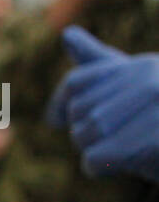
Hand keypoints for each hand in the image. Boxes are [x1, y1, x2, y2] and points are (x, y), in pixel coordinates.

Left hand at [48, 26, 158, 181]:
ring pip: (84, 135)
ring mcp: (155, 111)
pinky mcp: (153, 143)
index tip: (54, 121)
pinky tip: (118, 166)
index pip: (77, 81)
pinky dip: (99, 168)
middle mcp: (150, 82)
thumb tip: (67, 34)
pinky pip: (95, 158)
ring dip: (93, 150)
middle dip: (83, 133)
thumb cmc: (158, 123)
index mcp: (143, 68)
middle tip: (112, 141)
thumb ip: (99, 66)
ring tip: (122, 151)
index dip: (59, 104)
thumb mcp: (132, 88)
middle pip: (79, 111)